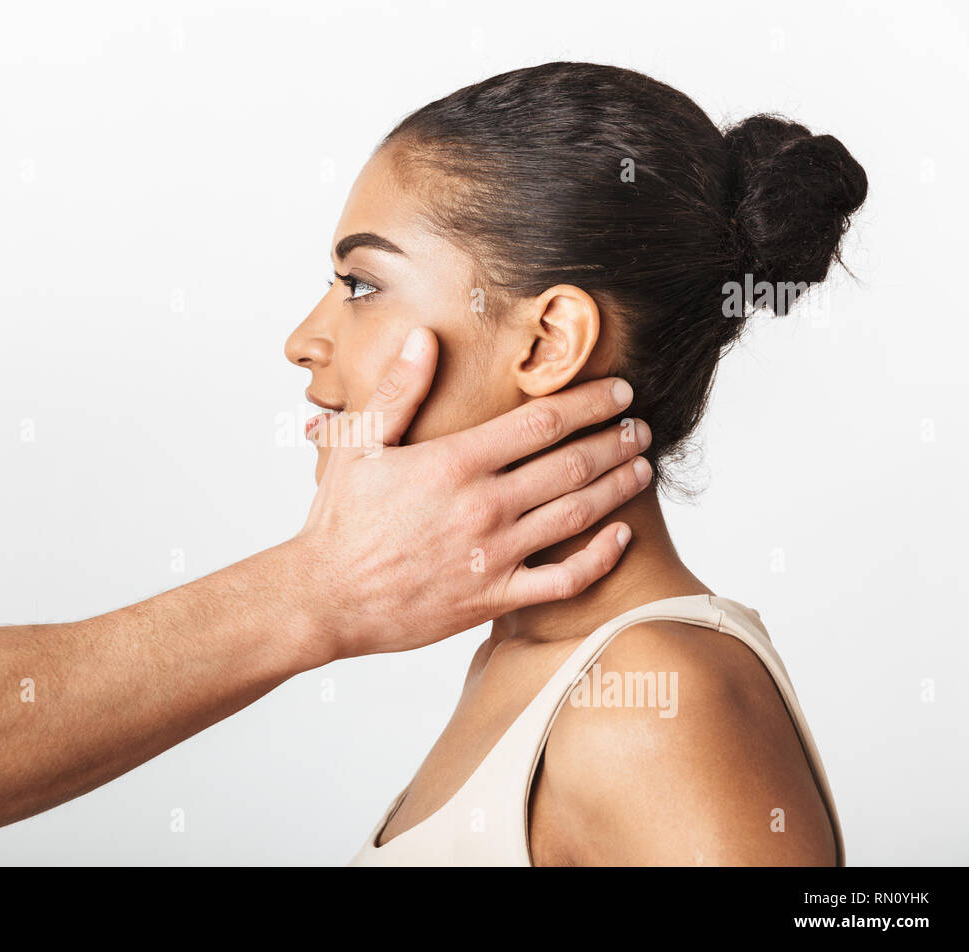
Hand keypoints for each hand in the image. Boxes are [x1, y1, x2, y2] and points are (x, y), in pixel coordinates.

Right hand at [290, 326, 651, 661]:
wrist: (327, 597)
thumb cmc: (340, 520)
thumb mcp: (359, 443)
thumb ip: (399, 390)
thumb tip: (423, 338)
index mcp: (455, 463)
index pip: (541, 423)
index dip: (588, 403)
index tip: (618, 391)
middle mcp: (484, 506)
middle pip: (570, 465)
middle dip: (614, 441)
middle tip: (640, 427)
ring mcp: (493, 555)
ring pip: (576, 516)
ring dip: (616, 488)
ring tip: (642, 468)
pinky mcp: (493, 597)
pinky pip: (562, 580)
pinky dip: (598, 558)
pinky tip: (620, 537)